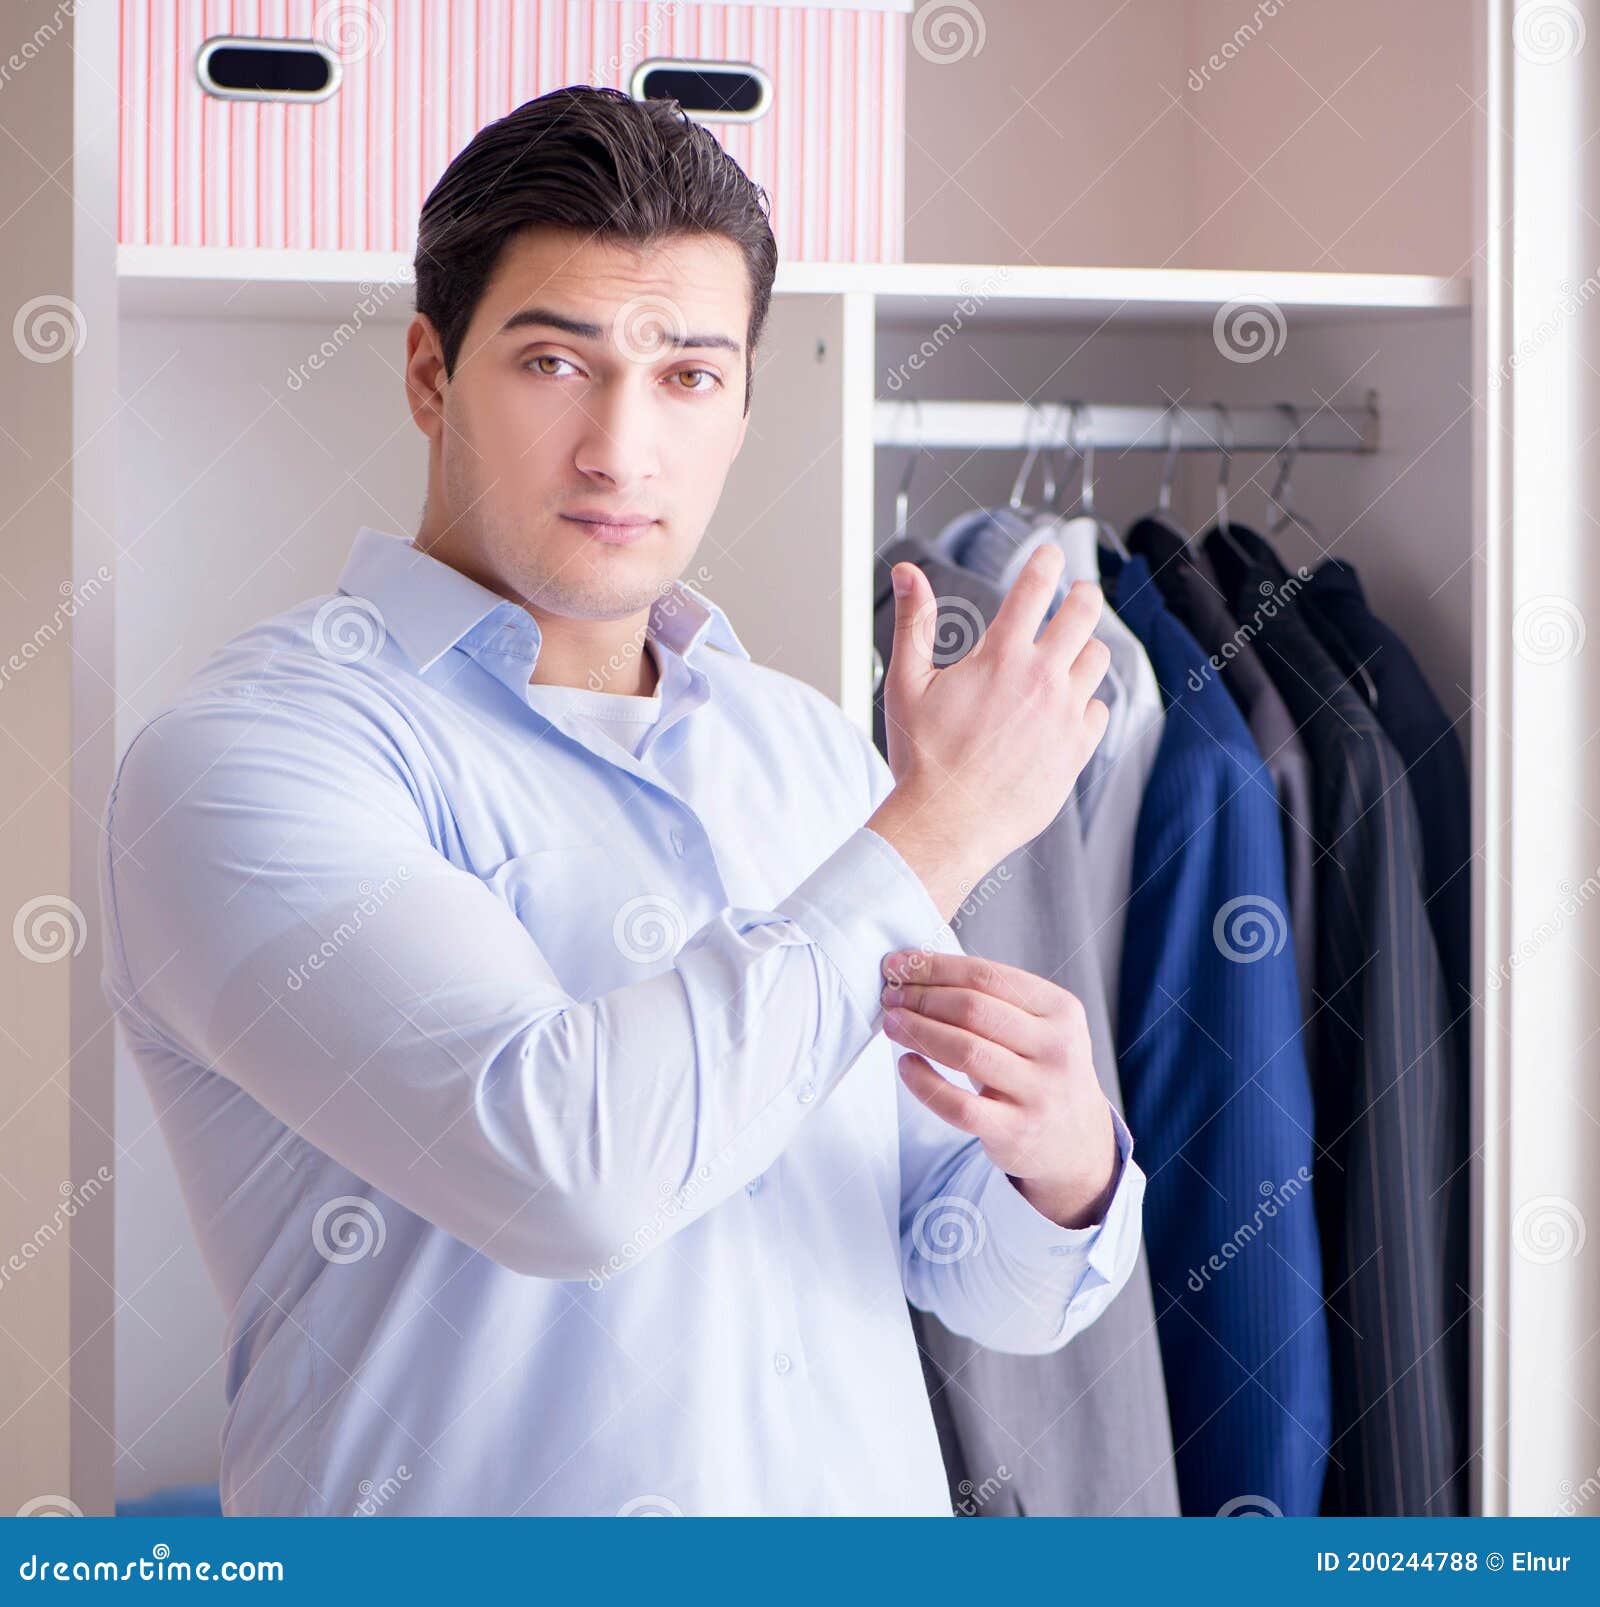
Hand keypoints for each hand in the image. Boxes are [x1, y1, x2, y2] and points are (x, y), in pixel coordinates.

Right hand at [867, 545, 1110, 919]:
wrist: (948, 821)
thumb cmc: (922, 756)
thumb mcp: (907, 683)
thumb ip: (914, 622)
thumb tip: (907, 570)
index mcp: (1000, 656)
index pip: (1034, 588)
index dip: (1044, 561)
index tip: (1049, 552)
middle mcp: (1041, 678)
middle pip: (1083, 614)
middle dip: (1083, 595)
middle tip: (1079, 593)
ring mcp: (1064, 714)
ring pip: (1097, 660)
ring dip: (1084, 650)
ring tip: (1070, 655)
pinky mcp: (1076, 750)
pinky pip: (1098, 710)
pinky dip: (1086, 703)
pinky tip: (1066, 709)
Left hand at [881, 948, 1119, 1229]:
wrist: (1076, 1139)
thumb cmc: (1038, 1068)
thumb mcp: (1037, 1026)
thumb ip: (990, 999)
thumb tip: (914, 970)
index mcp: (1060, 1010)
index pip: (986, 975)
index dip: (934, 967)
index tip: (898, 965)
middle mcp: (1056, 1049)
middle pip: (973, 1010)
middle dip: (922, 998)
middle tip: (891, 997)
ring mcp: (1039, 1092)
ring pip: (965, 1052)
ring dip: (919, 1032)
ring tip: (892, 1024)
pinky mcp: (1016, 1132)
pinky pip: (958, 1105)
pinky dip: (924, 1082)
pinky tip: (907, 1065)